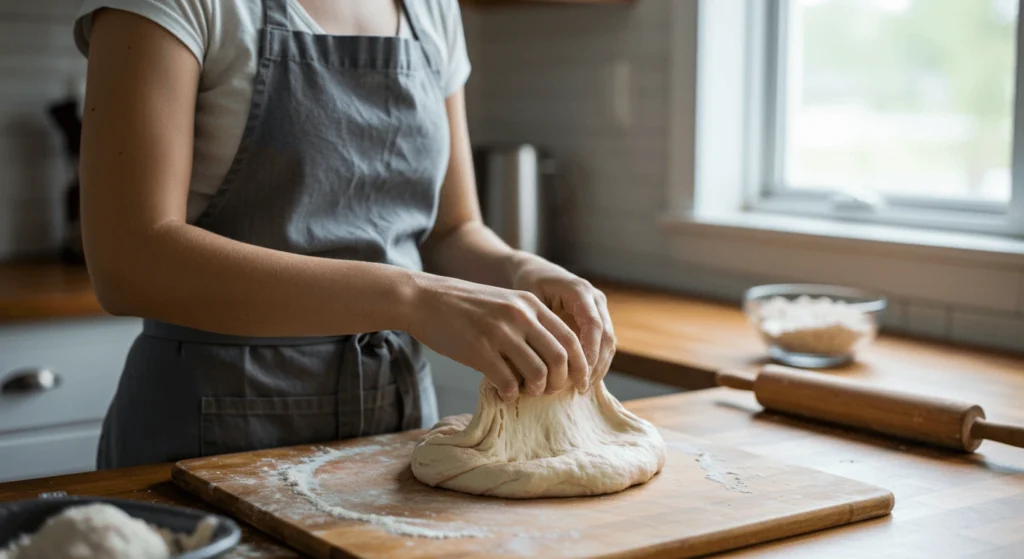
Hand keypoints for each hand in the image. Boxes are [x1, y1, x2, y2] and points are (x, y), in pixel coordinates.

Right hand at [408, 274, 588, 401]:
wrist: (425, 299)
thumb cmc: (466, 307)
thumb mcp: (506, 303)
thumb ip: (531, 323)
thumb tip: (557, 360)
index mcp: (531, 304)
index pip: (571, 339)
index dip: (580, 366)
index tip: (579, 383)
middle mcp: (520, 316)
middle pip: (560, 359)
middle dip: (560, 382)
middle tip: (550, 391)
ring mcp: (500, 333)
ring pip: (537, 373)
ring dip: (536, 390)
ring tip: (525, 391)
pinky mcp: (479, 350)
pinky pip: (508, 382)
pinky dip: (511, 394)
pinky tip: (504, 391)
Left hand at [509, 255, 615, 391]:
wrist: (534, 271)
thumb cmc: (526, 286)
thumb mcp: (528, 302)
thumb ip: (538, 326)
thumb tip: (541, 362)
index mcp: (579, 291)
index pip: (593, 326)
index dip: (589, 354)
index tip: (579, 377)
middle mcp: (594, 297)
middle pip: (606, 336)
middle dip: (596, 365)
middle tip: (582, 387)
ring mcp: (599, 307)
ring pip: (609, 341)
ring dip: (599, 366)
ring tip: (583, 387)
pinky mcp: (598, 316)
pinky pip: (604, 341)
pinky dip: (597, 360)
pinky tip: (585, 377)